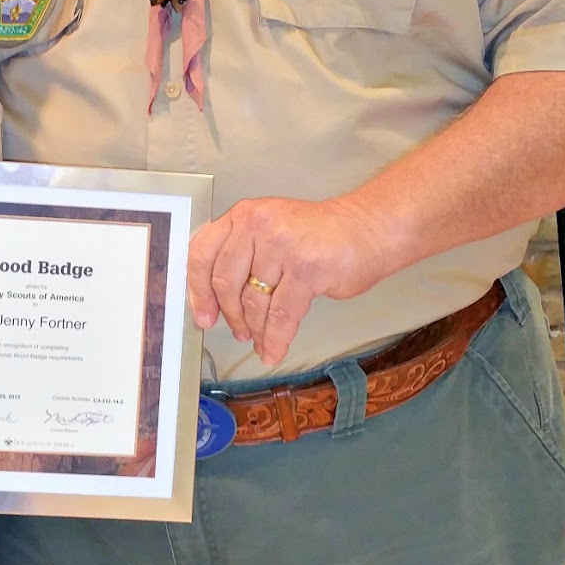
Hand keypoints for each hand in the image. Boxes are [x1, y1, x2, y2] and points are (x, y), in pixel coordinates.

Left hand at [187, 195, 390, 366]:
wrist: (366, 229)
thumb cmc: (318, 235)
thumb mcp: (270, 228)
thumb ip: (241, 251)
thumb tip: (214, 296)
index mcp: (244, 215)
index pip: (202, 253)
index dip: (197, 290)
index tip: (202, 314)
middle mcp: (258, 225)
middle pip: (225, 282)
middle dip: (229, 315)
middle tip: (237, 331)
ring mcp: (283, 246)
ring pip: (254, 302)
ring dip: (255, 330)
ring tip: (259, 340)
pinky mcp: (307, 269)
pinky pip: (281, 315)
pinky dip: (275, 339)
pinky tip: (273, 349)